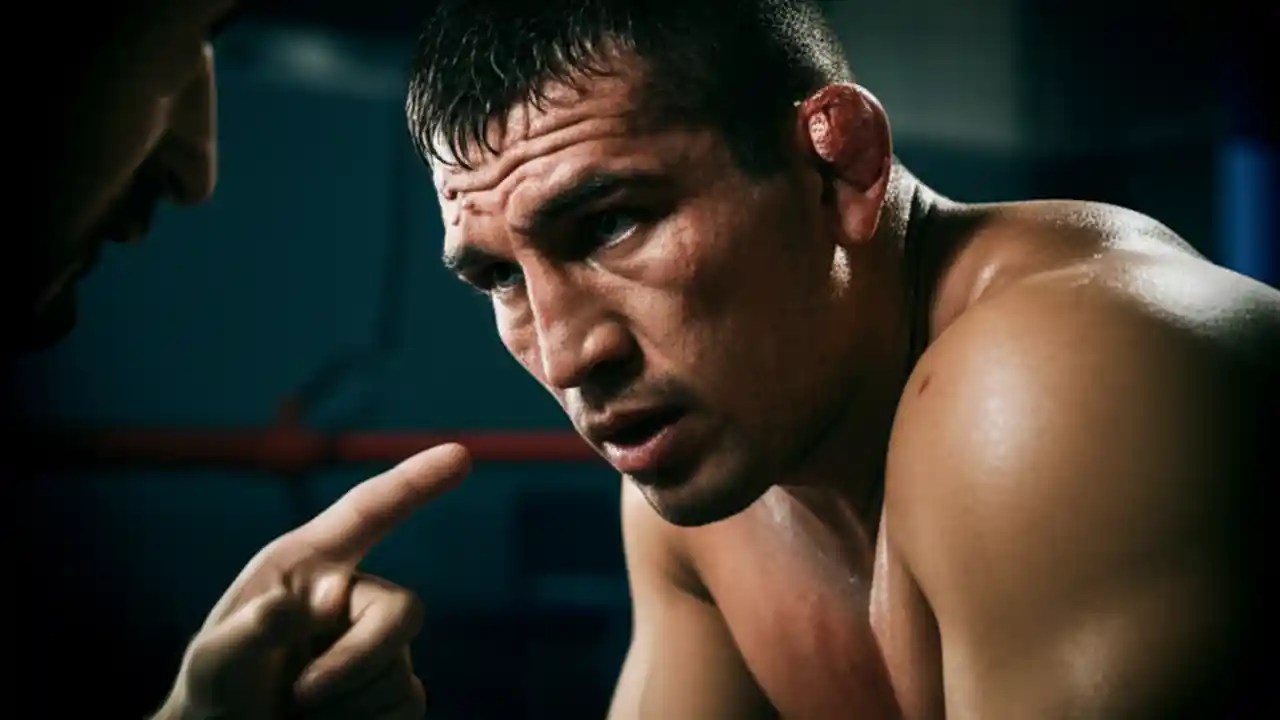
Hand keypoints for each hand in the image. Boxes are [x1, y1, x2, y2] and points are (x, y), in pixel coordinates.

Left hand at [155, 443, 470, 719]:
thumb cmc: (217, 697)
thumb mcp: (214, 664)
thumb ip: (250, 631)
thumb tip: (294, 605)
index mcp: (307, 567)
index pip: (369, 513)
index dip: (414, 482)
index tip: (460, 454)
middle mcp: (350, 597)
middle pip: (402, 612)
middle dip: (357, 661)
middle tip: (300, 698)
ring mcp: (377, 644)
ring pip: (399, 673)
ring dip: (346, 705)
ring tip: (297, 713)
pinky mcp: (394, 690)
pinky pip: (407, 705)